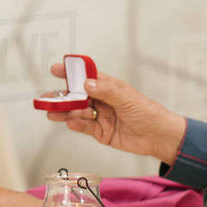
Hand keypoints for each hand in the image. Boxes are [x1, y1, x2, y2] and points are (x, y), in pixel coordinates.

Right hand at [46, 64, 186, 163]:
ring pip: (77, 112)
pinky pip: (85, 127)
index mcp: (108, 87)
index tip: (56, 69)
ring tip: (51, 112)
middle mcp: (102, 100)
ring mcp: (100, 116)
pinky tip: (69, 123)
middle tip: (47, 98)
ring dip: (64, 112)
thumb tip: (86, 84)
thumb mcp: (127, 98)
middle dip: (61, 96)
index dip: (71, 73)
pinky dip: (76, 125)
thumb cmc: (148, 112)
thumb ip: (106, 91)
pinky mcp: (101, 132)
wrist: (159, 137)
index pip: (86, 76)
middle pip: (77, 96)